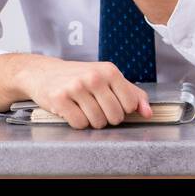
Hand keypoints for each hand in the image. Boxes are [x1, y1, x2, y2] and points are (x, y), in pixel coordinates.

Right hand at [19, 57, 152, 129]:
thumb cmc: (81, 77)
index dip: (123, 110)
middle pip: (115, 116)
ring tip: (84, 108)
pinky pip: (79, 124)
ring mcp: (76, 87)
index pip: (130, 104)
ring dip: (92, 121)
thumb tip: (148, 113)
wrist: (45, 73)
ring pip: (97, 122)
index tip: (113, 104)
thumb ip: (132, 94)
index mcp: (110, 71)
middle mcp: (94, 77)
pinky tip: (72, 110)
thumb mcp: (108, 79)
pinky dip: (78, 122)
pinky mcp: (60, 99)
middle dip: (108, 118)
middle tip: (97, 107)